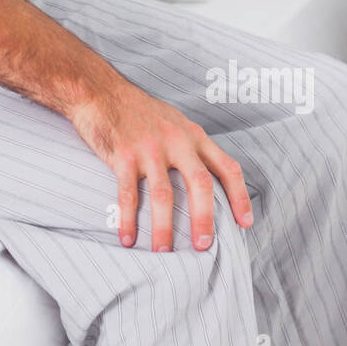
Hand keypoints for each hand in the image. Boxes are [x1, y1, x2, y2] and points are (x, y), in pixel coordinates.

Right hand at [69, 79, 253, 251]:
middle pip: (200, 184)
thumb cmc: (139, 111)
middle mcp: (176, 141)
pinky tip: (127, 239)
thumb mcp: (175, 122)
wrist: (101, 92)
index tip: (245, 224)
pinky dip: (128, 219)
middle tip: (203, 246)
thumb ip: (192, 148)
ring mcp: (149, 148)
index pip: (227, 167)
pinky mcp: (123, 155)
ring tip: (163, 253)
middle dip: (204, 219)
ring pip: (163, 195)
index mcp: (193, 135)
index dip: (240, 197)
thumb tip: (207, 183)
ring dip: (164, 228)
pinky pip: (128, 194)